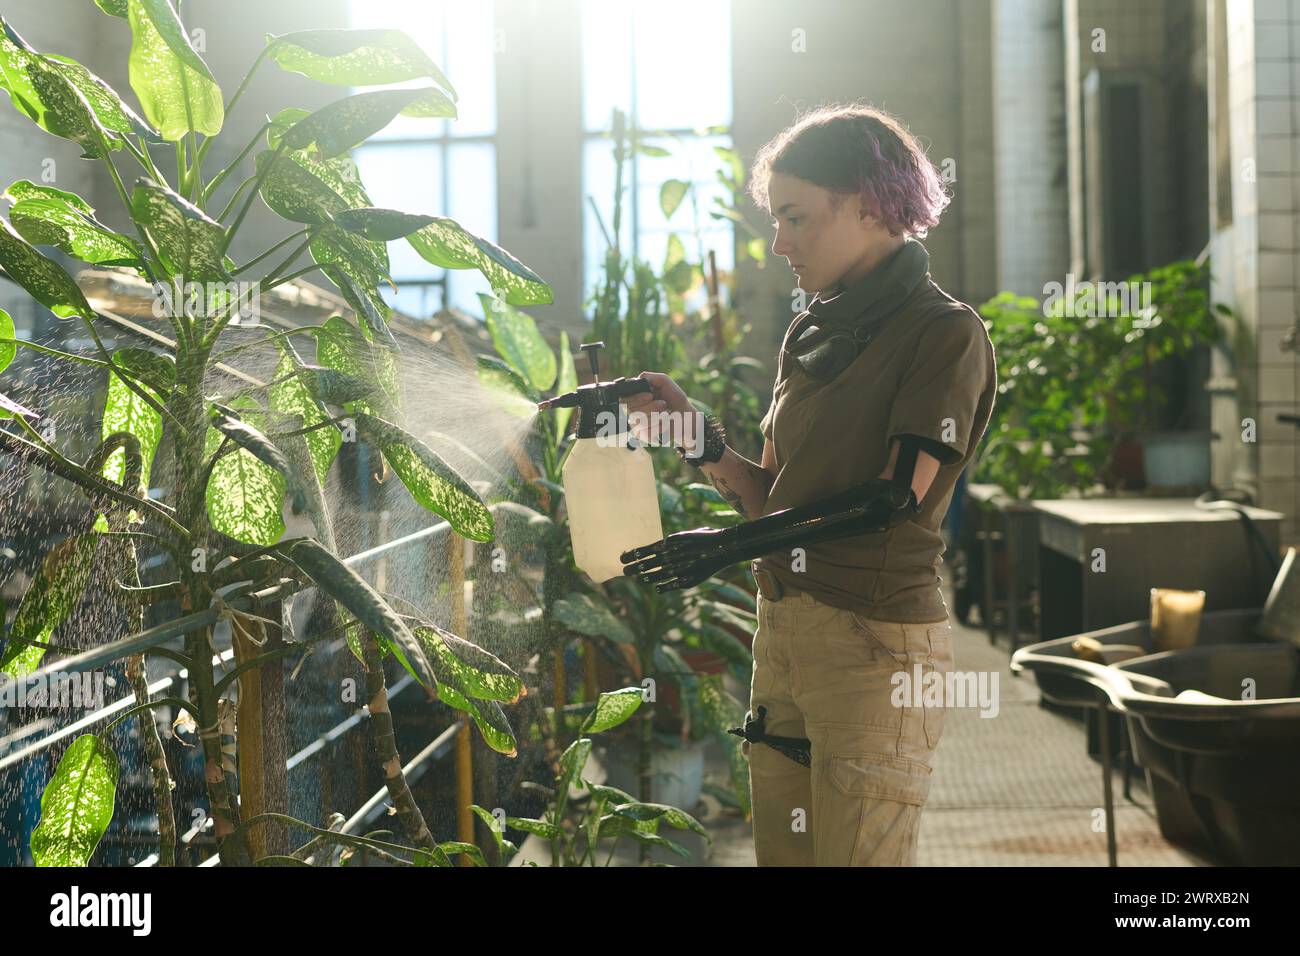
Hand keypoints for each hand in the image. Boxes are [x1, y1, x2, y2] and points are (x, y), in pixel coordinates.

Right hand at [621, 371, 694, 445]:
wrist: (686, 416)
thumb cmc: (674, 398)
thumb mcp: (664, 382)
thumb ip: (651, 377)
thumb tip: (638, 378)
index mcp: (635, 398)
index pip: (624, 400)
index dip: (636, 399)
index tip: (650, 396)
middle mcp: (633, 412)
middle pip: (632, 412)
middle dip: (652, 407)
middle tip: (663, 404)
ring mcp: (637, 425)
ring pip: (640, 423)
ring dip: (659, 416)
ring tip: (667, 413)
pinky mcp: (644, 436)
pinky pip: (647, 433)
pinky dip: (661, 426)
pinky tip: (666, 423)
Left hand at [621, 526, 736, 591]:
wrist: (724, 547)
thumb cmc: (705, 539)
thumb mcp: (687, 535)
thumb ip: (674, 541)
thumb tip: (664, 543)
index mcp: (671, 543)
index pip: (647, 550)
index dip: (634, 554)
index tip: (623, 557)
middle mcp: (672, 556)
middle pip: (648, 563)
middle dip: (635, 567)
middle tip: (624, 570)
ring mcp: (679, 568)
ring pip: (657, 575)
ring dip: (647, 577)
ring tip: (639, 578)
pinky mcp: (688, 579)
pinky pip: (671, 585)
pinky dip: (663, 587)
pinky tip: (656, 588)